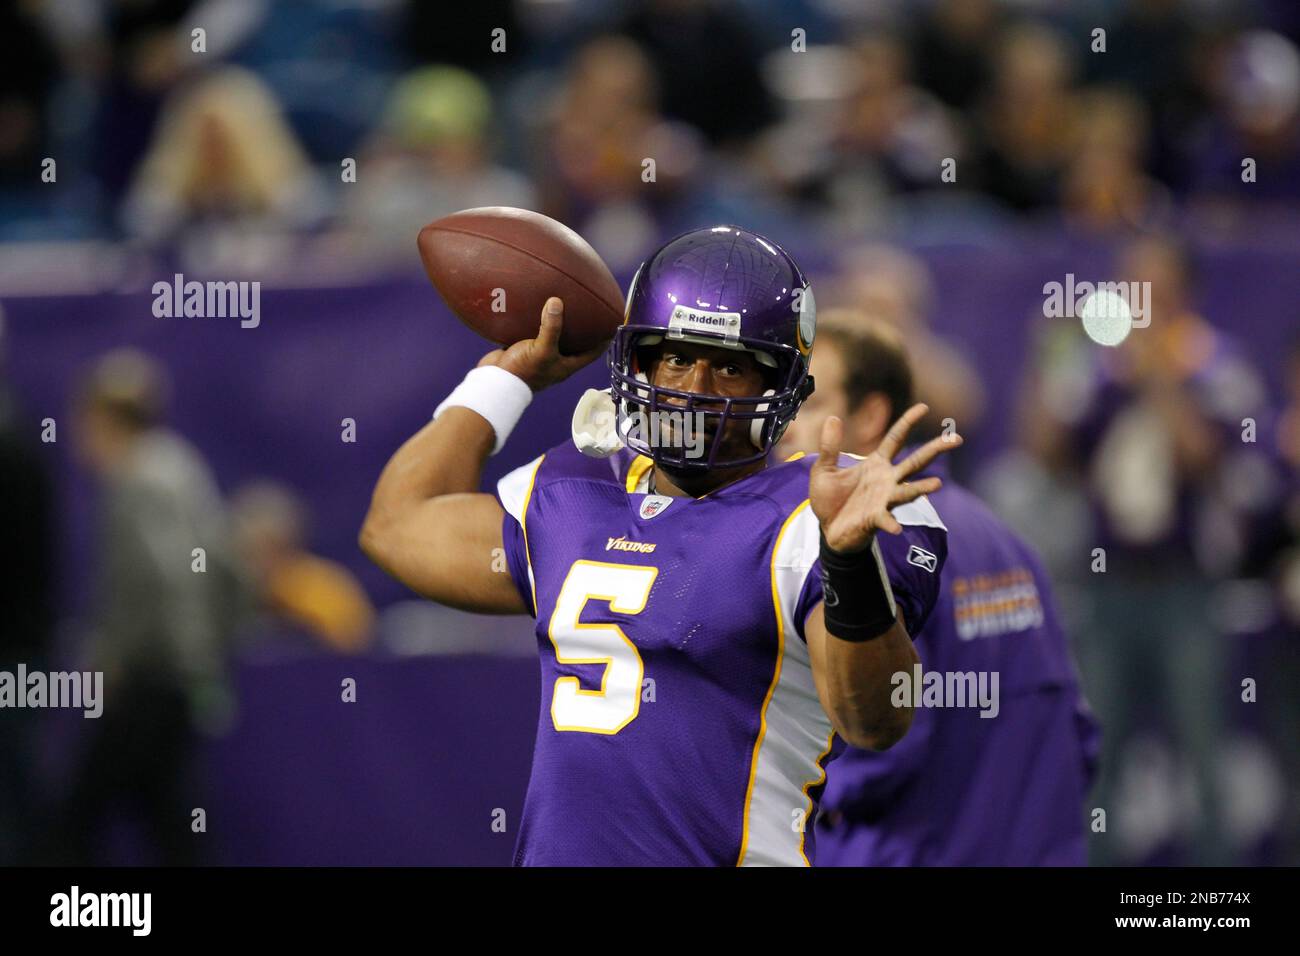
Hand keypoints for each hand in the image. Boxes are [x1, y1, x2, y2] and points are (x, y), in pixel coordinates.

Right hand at [477, 297, 608, 391]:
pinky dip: (535, 320)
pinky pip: (533, 331)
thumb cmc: (523, 372)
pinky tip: (534, 305)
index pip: (593, 351)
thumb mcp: (542, 350)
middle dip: (582, 326)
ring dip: (557, 321)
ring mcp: (539, 354)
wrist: (494, 382)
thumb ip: (551, 327)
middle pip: (575, 341)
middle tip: (588, 306)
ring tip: (563, 301)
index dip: (604, 339)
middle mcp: (555, 360)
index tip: (612, 322)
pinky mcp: (523, 348)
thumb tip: (557, 301)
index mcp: (567, 364)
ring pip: (553, 335)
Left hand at [810, 403, 961, 552]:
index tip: (924, 407)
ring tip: (937, 484)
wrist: (828, 530)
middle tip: (956, 439)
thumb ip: (829, 446)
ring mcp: (884, 499)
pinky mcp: (876, 519)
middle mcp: (886, 480)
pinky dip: (890, 523)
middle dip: (935, 449)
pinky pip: (886, 519)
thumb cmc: (830, 499)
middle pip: (915, 461)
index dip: (908, 422)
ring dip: (921, 488)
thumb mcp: (824, 469)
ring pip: (908, 491)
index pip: (895, 438)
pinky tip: (895, 527)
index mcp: (876, 464)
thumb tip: (832, 417)